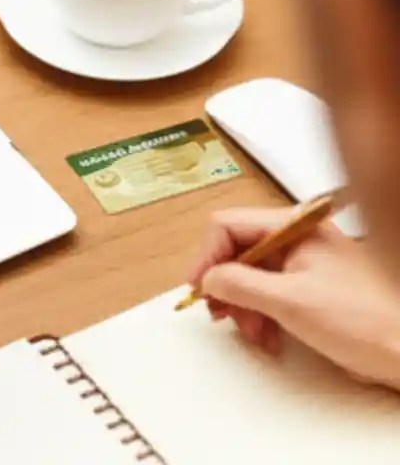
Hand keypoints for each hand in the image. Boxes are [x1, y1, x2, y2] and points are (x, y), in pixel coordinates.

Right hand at [188, 208, 399, 388]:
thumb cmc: (363, 320)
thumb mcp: (290, 301)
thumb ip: (240, 284)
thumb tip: (208, 279)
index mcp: (295, 228)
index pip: (230, 225)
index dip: (208, 256)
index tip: (198, 287)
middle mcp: (297, 240)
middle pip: (236, 251)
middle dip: (226, 286)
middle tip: (221, 314)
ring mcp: (303, 264)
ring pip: (248, 275)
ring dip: (242, 306)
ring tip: (253, 333)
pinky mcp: (307, 288)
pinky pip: (266, 293)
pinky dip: (259, 315)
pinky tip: (268, 336)